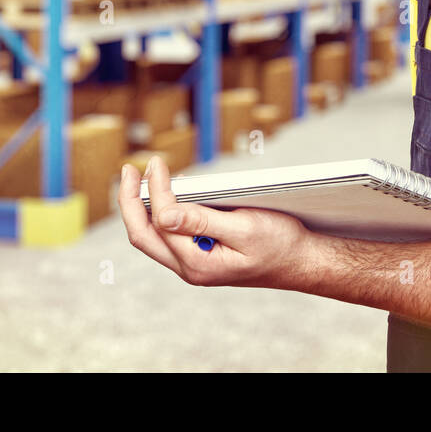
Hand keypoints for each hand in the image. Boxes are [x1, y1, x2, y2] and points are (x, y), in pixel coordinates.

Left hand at [118, 156, 316, 288]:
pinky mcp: (200, 256)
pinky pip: (170, 236)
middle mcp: (189, 268)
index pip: (161, 222)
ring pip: (154, 237)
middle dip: (130, 202)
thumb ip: (201, 221)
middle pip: (143, 236)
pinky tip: (167, 193)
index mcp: (198, 264)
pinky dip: (162, 213)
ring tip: (140, 178)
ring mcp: (193, 265)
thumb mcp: (244, 227)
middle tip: (129, 170)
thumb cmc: (280, 243)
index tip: (157, 162)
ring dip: (142, 208)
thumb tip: (162, 213)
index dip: (155, 189)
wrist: (301, 262)